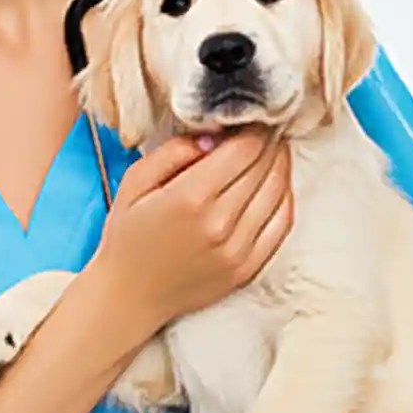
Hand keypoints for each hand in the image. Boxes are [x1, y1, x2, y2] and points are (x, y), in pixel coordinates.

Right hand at [88, 127, 293, 331]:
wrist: (129, 296)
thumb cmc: (128, 235)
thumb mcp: (134, 182)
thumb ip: (173, 152)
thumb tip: (214, 136)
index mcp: (189, 198)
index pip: (244, 149)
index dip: (254, 127)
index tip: (253, 116)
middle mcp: (220, 224)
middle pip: (264, 166)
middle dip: (268, 141)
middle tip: (266, 127)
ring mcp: (238, 250)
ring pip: (278, 192)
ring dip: (280, 164)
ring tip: (273, 149)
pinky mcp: (248, 269)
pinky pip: (282, 225)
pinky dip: (285, 197)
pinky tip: (276, 183)